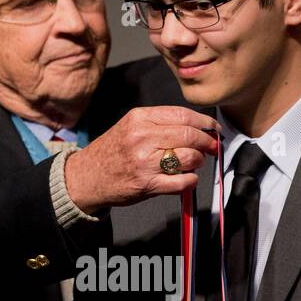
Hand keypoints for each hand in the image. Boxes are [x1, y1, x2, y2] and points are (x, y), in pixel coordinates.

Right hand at [63, 106, 218, 212]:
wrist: (86, 177)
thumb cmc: (113, 151)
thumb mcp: (131, 126)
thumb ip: (160, 123)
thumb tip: (197, 126)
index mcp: (140, 118)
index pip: (182, 116)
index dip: (205, 122)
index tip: (213, 128)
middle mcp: (142, 138)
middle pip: (189, 136)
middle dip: (206, 142)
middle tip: (212, 147)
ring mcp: (145, 162)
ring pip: (189, 158)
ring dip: (198, 161)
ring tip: (193, 163)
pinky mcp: (147, 184)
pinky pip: (182, 182)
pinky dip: (191, 180)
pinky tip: (186, 178)